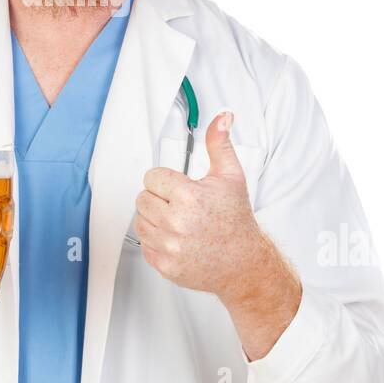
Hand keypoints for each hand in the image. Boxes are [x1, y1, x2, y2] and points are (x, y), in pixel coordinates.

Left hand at [135, 112, 269, 300]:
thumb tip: (222, 118)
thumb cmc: (236, 219)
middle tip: (180, 205)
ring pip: (140, 221)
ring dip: (154, 219)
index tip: (179, 188)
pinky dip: (156, 241)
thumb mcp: (231, 176)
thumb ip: (219, 144)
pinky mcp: (165, 265)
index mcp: (188, 196)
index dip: (166, 181)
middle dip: (159, 198)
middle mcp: (176, 222)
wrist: (243, 262)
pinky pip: (144, 244)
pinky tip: (175, 238)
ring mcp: (169, 245)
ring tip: (177, 221)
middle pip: (142, 198)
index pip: (151, 177)